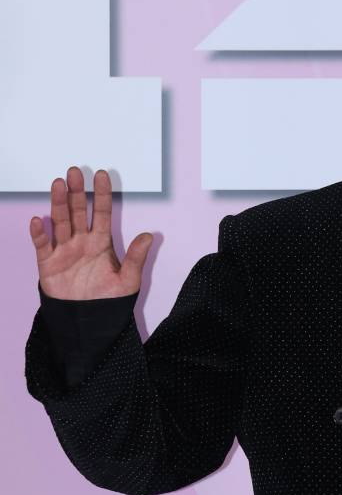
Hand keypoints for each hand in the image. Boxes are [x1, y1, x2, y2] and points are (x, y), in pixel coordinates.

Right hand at [29, 167, 151, 299]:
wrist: (89, 323)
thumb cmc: (109, 301)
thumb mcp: (128, 281)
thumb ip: (137, 258)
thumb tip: (148, 236)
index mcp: (101, 243)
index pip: (101, 213)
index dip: (101, 195)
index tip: (102, 175)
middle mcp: (81, 242)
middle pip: (77, 211)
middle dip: (76, 192)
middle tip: (75, 171)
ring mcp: (64, 250)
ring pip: (60, 222)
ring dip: (58, 204)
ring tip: (59, 184)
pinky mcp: (48, 263)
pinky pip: (43, 245)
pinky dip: (40, 233)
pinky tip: (39, 220)